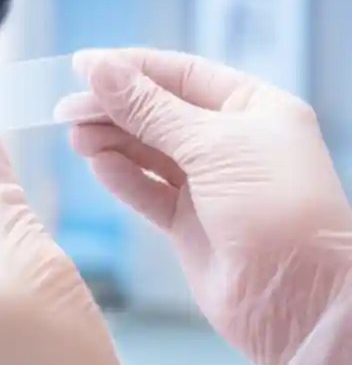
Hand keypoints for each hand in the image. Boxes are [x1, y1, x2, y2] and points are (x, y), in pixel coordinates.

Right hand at [62, 48, 351, 364]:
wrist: (299, 300)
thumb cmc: (277, 209)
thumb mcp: (213, 145)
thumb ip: (149, 108)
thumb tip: (98, 68)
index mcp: (256, 108)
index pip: (183, 75)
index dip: (132, 68)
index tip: (81, 65)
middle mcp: (233, 142)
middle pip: (159, 112)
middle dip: (113, 108)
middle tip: (66, 109)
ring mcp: (211, 185)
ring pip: (148, 152)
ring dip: (111, 140)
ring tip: (75, 137)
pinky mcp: (189, 224)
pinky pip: (146, 190)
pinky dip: (120, 176)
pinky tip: (96, 164)